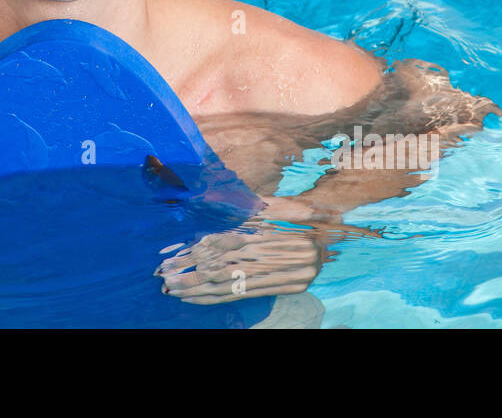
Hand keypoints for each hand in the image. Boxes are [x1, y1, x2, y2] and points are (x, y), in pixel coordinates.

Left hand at [154, 219, 322, 304]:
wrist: (338, 229)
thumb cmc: (297, 211)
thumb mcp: (270, 204)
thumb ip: (240, 208)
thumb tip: (204, 202)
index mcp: (270, 229)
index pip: (222, 246)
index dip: (194, 253)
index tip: (170, 259)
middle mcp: (275, 253)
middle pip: (223, 269)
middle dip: (191, 276)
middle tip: (164, 279)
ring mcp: (284, 272)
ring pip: (232, 286)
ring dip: (199, 291)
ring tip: (174, 292)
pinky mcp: (288, 285)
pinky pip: (245, 294)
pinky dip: (218, 298)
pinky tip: (197, 300)